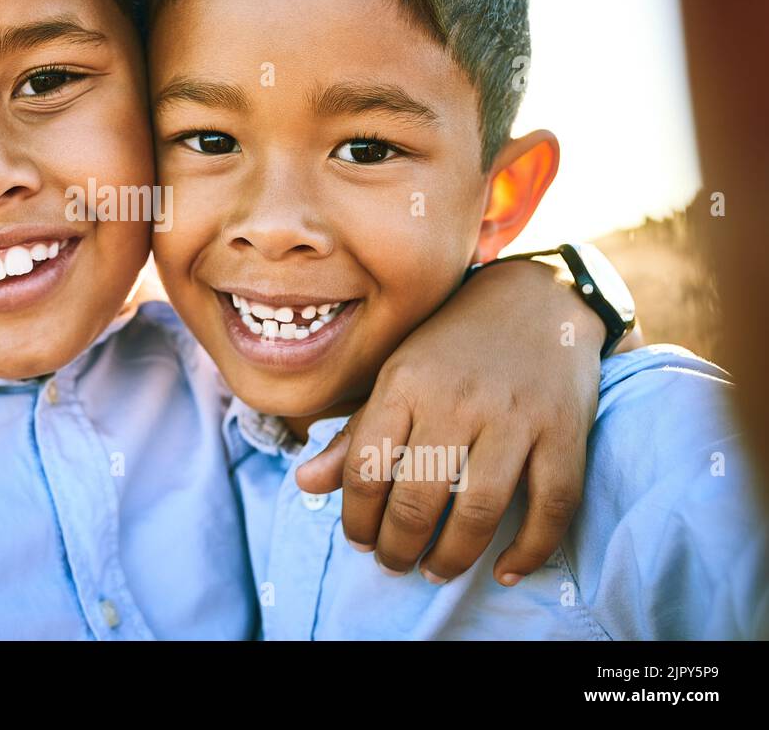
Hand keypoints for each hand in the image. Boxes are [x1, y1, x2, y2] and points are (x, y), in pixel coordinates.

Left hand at [295, 259, 604, 585]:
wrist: (537, 299)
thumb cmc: (453, 345)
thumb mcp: (396, 375)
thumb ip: (355, 435)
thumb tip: (304, 485)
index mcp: (406, 383)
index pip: (366, 468)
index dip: (356, 517)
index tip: (359, 541)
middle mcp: (458, 399)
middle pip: (419, 498)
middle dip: (399, 546)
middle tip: (394, 564)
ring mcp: (515, 416)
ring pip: (479, 510)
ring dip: (453, 555)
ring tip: (436, 571)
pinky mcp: (565, 430)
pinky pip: (552, 506)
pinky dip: (529, 549)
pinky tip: (506, 570)